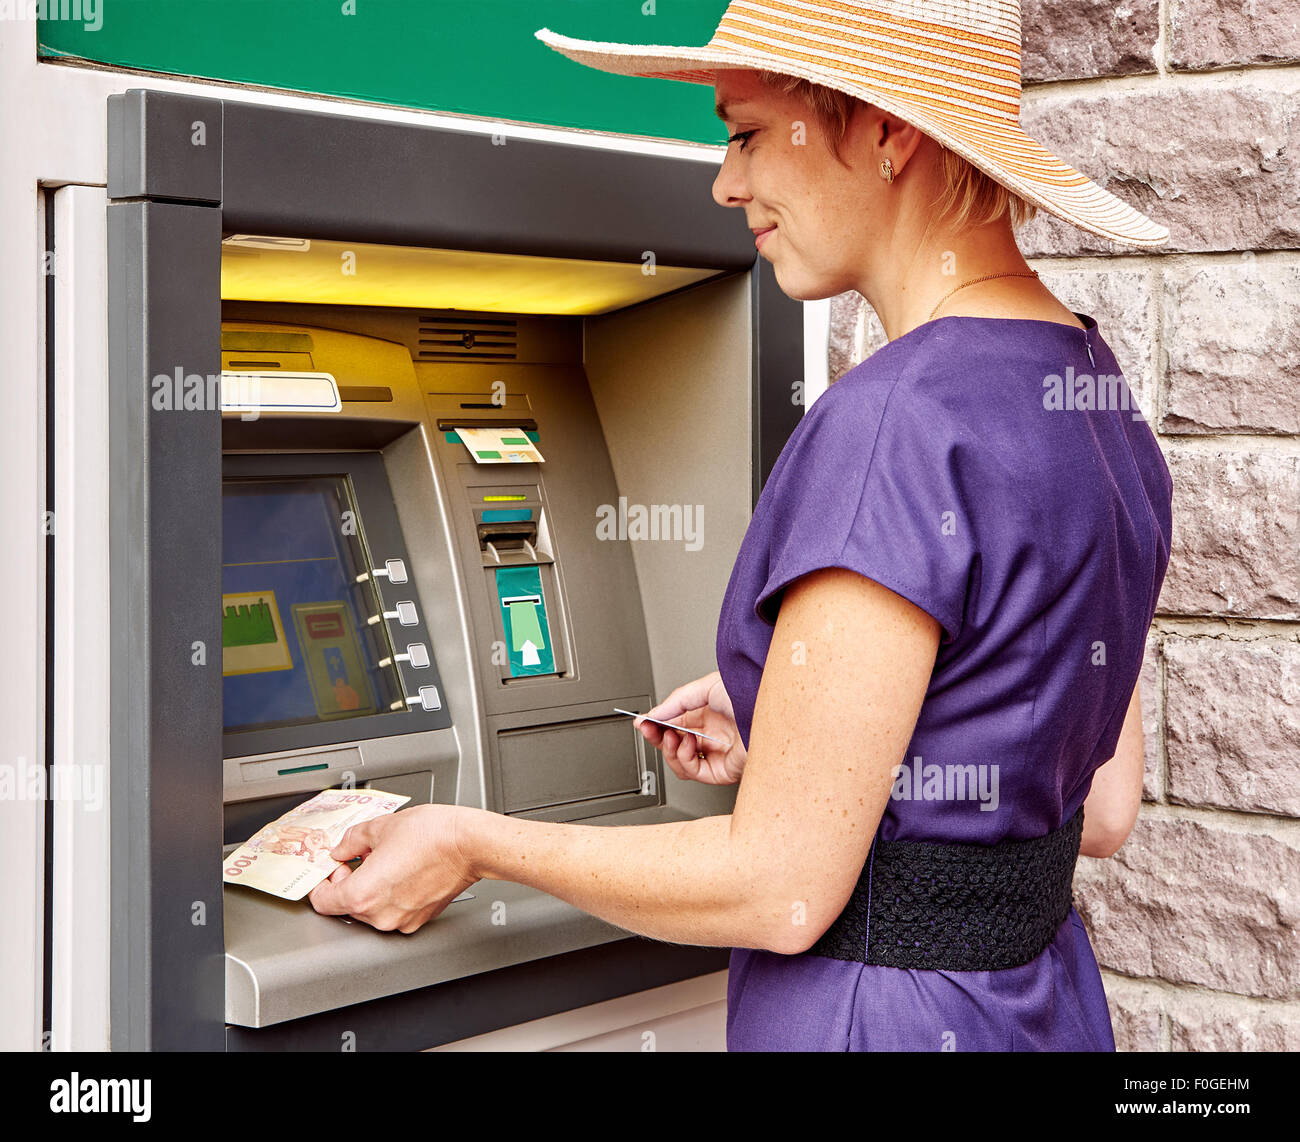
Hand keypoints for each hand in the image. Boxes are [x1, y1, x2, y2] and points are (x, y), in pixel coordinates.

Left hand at [307, 803, 477, 933]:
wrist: (469, 844)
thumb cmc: (432, 835)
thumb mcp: (381, 826)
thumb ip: (352, 840)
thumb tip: (342, 849)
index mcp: (362, 895)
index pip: (323, 902)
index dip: (322, 882)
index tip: (329, 870)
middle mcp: (379, 915)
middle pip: (347, 905)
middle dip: (349, 881)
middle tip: (360, 858)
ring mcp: (401, 920)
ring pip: (371, 909)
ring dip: (371, 888)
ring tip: (386, 862)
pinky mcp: (419, 919)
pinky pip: (393, 910)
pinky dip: (391, 895)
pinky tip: (402, 871)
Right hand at [634, 671, 747, 784]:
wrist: (768, 706)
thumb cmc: (749, 693)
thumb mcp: (704, 688)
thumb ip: (676, 702)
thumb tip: (653, 715)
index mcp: (707, 716)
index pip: (674, 727)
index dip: (656, 726)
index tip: (642, 722)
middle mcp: (711, 736)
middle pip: (674, 747)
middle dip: (657, 738)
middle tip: (648, 730)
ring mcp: (717, 754)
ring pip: (681, 764)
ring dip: (670, 750)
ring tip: (672, 736)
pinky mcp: (724, 770)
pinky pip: (696, 773)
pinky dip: (685, 759)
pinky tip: (688, 744)